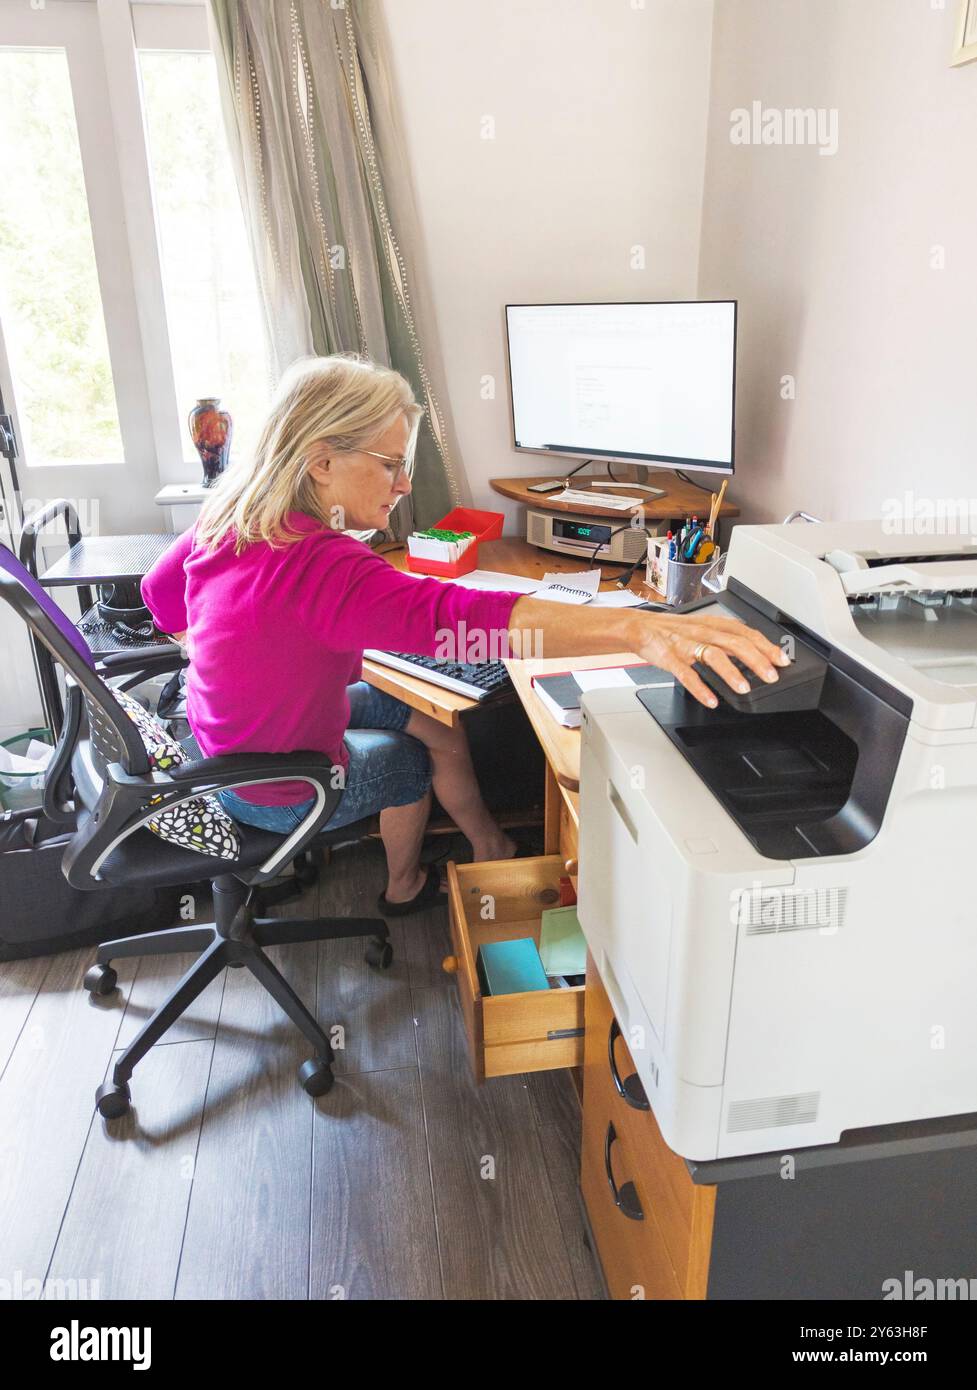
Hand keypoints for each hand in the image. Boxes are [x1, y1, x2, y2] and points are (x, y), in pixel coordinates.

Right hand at [628, 610, 789, 707]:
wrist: (640, 627)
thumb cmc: (673, 631)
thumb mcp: (703, 628)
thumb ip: (727, 639)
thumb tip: (755, 653)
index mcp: (713, 624)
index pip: (746, 632)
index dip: (766, 645)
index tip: (782, 660)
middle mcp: (702, 632)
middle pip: (734, 642)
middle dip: (756, 659)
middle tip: (772, 676)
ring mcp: (686, 644)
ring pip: (713, 655)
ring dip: (731, 672)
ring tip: (744, 688)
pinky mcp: (669, 657)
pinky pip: (686, 673)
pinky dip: (699, 687)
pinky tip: (710, 700)